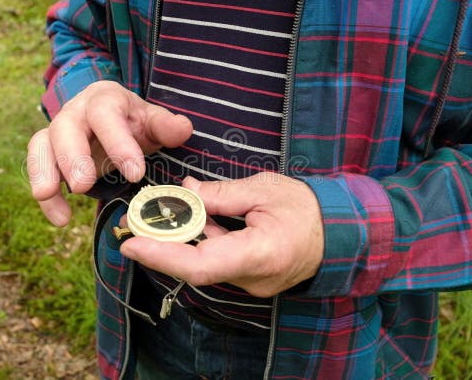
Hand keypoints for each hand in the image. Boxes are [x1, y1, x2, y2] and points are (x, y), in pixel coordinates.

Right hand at [27, 81, 192, 225]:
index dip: (117, 142)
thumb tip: (183, 128)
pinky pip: (37, 169)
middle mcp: (75, 111)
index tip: (134, 173)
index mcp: (104, 99)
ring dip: (43, 172)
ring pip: (41, 144)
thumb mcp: (152, 122)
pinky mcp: (47, 153)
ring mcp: (57, 131)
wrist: (112, 121)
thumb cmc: (134, 123)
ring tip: (47, 196)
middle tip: (83, 187)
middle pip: (65, 127)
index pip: (106, 115)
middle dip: (72, 157)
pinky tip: (61, 219)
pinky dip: (46, 196)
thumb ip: (166, 126)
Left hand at [119, 174, 323, 297]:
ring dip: (178, 240)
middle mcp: (253, 277)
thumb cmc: (308, 208)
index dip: (163, 256)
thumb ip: (220, 194)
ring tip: (151, 214)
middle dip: (160, 244)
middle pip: (195, 266)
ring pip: (203, 262)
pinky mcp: (248, 277)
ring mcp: (251, 282)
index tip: (132, 244)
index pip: (202, 265)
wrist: (340, 233)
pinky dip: (199, 239)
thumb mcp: (263, 188)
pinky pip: (216, 260)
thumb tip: (184, 192)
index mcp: (260, 254)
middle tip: (131, 222)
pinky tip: (187, 216)